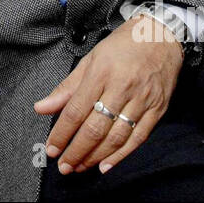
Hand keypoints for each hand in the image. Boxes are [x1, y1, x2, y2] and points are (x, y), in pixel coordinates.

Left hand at [34, 11, 184, 173]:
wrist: (162, 35)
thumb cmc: (123, 45)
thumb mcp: (91, 59)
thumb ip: (67, 87)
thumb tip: (41, 108)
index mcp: (101, 72)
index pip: (76, 110)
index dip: (62, 133)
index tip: (52, 148)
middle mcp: (122, 88)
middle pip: (95, 128)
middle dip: (77, 151)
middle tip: (64, 166)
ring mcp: (142, 100)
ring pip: (116, 137)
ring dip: (96, 156)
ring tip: (81, 166)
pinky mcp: (158, 109)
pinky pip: (138, 137)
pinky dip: (121, 155)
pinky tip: (106, 165)